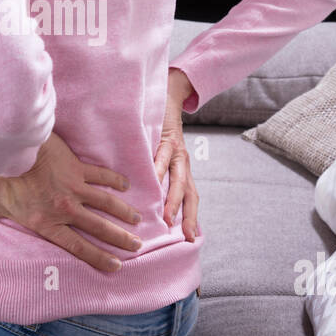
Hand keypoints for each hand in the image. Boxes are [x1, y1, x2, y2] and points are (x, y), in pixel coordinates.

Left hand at [0, 130, 142, 271]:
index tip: (115, 267)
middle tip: (136, 247)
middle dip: (120, 240)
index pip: (77, 247)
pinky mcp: (78, 168)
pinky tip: (125, 185)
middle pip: (99, 228)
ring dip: (123, 213)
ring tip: (137, 221)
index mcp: (47, 223)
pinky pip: (102, 176)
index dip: (98, 259)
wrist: (13, 147)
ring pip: (107, 203)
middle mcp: (66, 209)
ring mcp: (75, 188)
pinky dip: (115, 181)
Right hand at [153, 67, 198, 241]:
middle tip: (182, 235)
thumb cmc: (160, 129)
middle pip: (189, 193)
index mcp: (181, 169)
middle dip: (187, 215)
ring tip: (166, 216)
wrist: (168, 95)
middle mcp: (183, 162)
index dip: (191, 218)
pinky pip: (161, 156)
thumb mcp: (161, 154)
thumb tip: (145, 198)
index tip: (188, 239)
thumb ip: (156, 173)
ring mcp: (176, 150)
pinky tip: (151, 180)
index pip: (191, 198)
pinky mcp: (167, 137)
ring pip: (177, 178)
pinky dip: (157, 169)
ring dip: (173, 199)